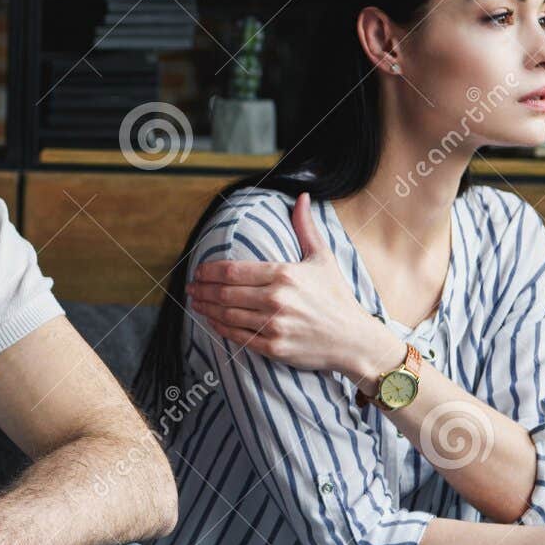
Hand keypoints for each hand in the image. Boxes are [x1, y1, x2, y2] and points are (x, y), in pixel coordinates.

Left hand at [186, 192, 398, 380]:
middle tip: (190, 287)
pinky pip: (237, 336)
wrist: (353, 339)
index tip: (198, 270)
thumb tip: (302, 197)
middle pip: (225, 293)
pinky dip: (220, 329)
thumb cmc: (337, 297)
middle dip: (202, 289)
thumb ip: (306, 228)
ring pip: (227, 315)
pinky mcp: (273, 347)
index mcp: (284, 275)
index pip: (234, 270)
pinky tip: (211, 322)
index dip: (210, 270)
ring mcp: (273, 325)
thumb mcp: (323, 258)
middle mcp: (276, 300)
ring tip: (195, 303)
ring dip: (206, 309)